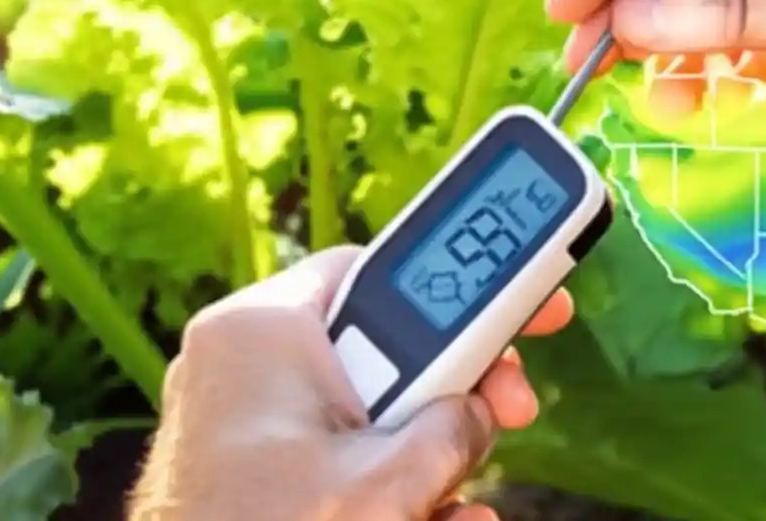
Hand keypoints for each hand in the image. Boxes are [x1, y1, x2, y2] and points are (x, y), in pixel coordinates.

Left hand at [129, 246, 573, 520]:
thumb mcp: (389, 482)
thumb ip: (451, 429)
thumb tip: (475, 415)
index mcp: (262, 328)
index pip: (378, 270)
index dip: (461, 289)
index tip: (523, 305)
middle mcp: (246, 361)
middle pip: (384, 346)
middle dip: (453, 392)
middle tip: (509, 410)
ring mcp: (242, 418)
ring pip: (367, 412)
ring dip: (429, 457)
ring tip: (463, 505)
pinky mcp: (247, 471)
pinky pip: (335, 457)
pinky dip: (386, 485)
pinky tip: (438, 519)